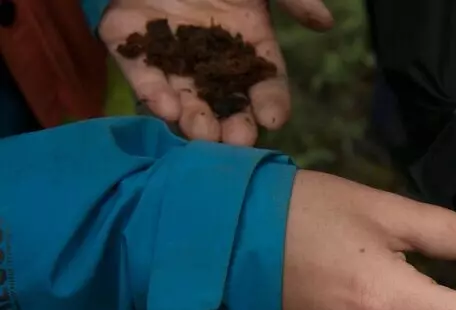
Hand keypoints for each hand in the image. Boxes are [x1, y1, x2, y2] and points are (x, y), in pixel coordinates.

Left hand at [99, 0, 333, 145]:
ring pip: (182, 93)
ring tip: (199, 132)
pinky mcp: (129, 39)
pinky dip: (149, 91)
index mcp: (247, 39)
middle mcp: (209, 53)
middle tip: (234, 142)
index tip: (274, 120)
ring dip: (191, 117)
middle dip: (229, 124)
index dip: (271, 102)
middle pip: (223, 99)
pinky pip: (139, 71)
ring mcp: (169, 49)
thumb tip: (326, 22)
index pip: (265, 82)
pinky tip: (163, 106)